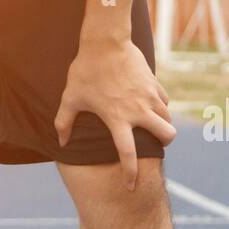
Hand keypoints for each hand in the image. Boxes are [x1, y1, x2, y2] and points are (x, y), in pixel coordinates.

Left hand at [55, 35, 175, 189]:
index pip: (128, 154)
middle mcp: (138, 111)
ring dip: (162, 126)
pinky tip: (149, 105)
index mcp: (117, 119)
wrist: (105, 41)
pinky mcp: (155, 83)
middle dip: (163, 145)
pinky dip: (160, 107)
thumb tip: (60, 143)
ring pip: (168, 119)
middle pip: (166, 137)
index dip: (131, 173)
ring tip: (150, 126)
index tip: (132, 186)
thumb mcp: (69, 98)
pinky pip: (165, 101)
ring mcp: (149, 96)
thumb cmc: (84, 71)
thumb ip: (63, 123)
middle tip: (153, 144)